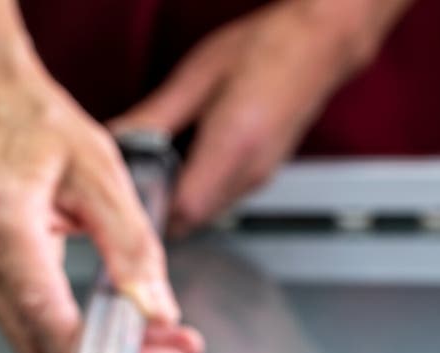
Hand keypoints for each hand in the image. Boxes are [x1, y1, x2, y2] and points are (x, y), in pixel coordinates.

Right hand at [0, 63, 197, 352]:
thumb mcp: (103, 173)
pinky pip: (34, 332)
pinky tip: (123, 328)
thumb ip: (133, 247)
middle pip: (47, 351)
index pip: (54, 323)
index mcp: (4, 224)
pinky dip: (82, 341)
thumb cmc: (39, 128)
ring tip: (160, 343)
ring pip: (40, 350)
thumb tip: (157, 310)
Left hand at [112, 0, 411, 232]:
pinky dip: (198, 192)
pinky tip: (187, 163)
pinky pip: (220, 201)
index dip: (151, 209)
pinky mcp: (260, 177)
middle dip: (160, 209)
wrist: (320, 45)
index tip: (128, 196)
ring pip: (205, 215)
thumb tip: (119, 138)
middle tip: (135, 184)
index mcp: (233, 144)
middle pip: (192, 220)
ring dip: (179, 202)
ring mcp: (258, 179)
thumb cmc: (268, 48)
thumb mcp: (198, 76)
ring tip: (158, 171)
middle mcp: (249, 172)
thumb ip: (156, 115)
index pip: (183, 209)